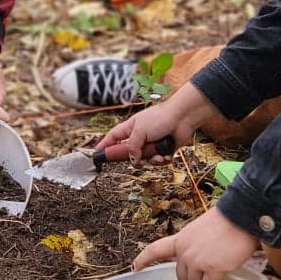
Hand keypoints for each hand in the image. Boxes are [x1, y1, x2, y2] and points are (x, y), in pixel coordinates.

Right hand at [94, 77, 216, 158]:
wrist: (183, 118)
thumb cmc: (160, 118)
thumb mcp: (140, 131)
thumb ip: (132, 147)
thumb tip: (133, 161)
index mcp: (130, 128)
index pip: (112, 138)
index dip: (105, 146)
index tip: (97, 155)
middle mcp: (139, 137)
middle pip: (129, 154)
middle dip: (134, 159)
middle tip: (138, 162)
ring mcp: (151, 144)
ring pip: (145, 160)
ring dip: (152, 160)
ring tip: (158, 155)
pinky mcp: (163, 150)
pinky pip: (158, 161)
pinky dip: (162, 159)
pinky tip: (166, 155)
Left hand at [132, 205, 261, 279]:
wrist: (241, 216)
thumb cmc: (226, 222)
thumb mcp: (201, 231)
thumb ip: (194, 245)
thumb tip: (200, 260)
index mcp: (180, 239)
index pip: (156, 249)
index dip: (143, 259)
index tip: (135, 267)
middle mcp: (185, 252)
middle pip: (181, 276)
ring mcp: (197, 261)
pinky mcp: (212, 270)